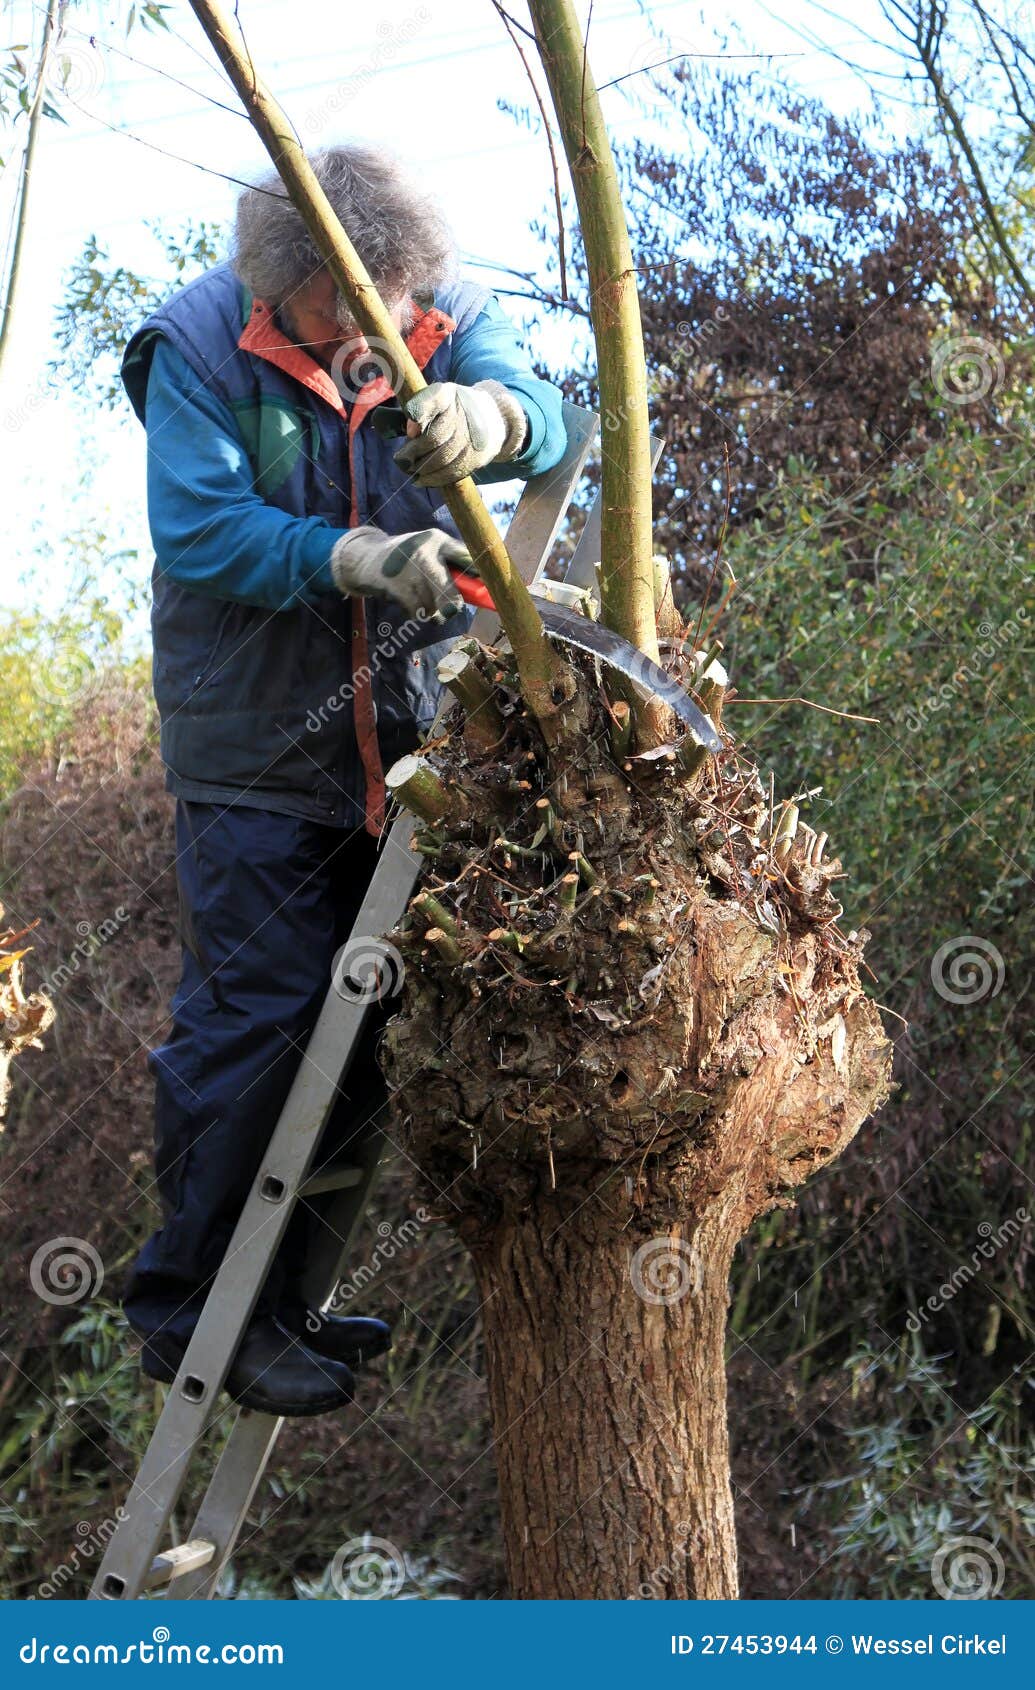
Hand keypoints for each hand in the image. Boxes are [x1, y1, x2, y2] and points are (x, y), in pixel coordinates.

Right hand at [330, 526, 470, 623]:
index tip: (492, 591)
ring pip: (434, 606)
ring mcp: (410, 572)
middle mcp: (426, 553)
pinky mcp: (398, 588)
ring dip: (432, 610)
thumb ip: (453, 564)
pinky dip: (417, 612)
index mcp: (438, 540)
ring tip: (421, 597)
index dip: (482, 576)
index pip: (467, 558)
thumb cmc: (409, 559)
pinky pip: (419, 611)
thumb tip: (482, 590)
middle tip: (452, 610)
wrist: (368, 558)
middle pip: (450, 593)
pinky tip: (409, 600)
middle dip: (452, 606)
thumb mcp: (430, 549)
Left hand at [393, 380, 527, 486]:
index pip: (434, 400)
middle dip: (414, 451)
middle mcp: (464, 415)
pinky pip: (452, 472)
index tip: (409, 429)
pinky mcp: (477, 458)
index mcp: (450, 395)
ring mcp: (473, 438)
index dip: (418, 413)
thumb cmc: (455, 409)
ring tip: (410, 470)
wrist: (494, 418)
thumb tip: (410, 432)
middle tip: (401, 459)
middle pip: (435, 438)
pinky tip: (422, 480)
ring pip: (443, 459)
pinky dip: (434, 479)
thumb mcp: (439, 398)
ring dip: (422, 468)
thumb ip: (421, 408)